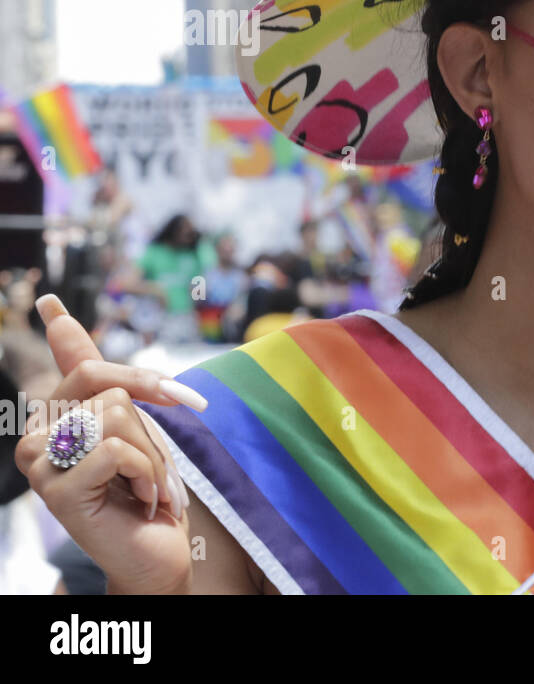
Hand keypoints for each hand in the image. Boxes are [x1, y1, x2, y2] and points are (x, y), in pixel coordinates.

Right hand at [14, 294, 208, 593]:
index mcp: (61, 416)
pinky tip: (142, 499)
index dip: (64, 329)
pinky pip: (118, 448)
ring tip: (146, 484)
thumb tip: (62, 320)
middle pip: (104, 381)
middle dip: (152, 404)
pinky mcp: (55, 487)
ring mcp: (40, 462)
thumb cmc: (148, 491)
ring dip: (153, 452)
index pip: (67, 362)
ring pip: (117, 414)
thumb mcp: (139, 428)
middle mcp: (39, 435)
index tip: (50, 302)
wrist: (156, 554)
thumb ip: (109, 382)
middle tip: (171, 433)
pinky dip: (147, 473)